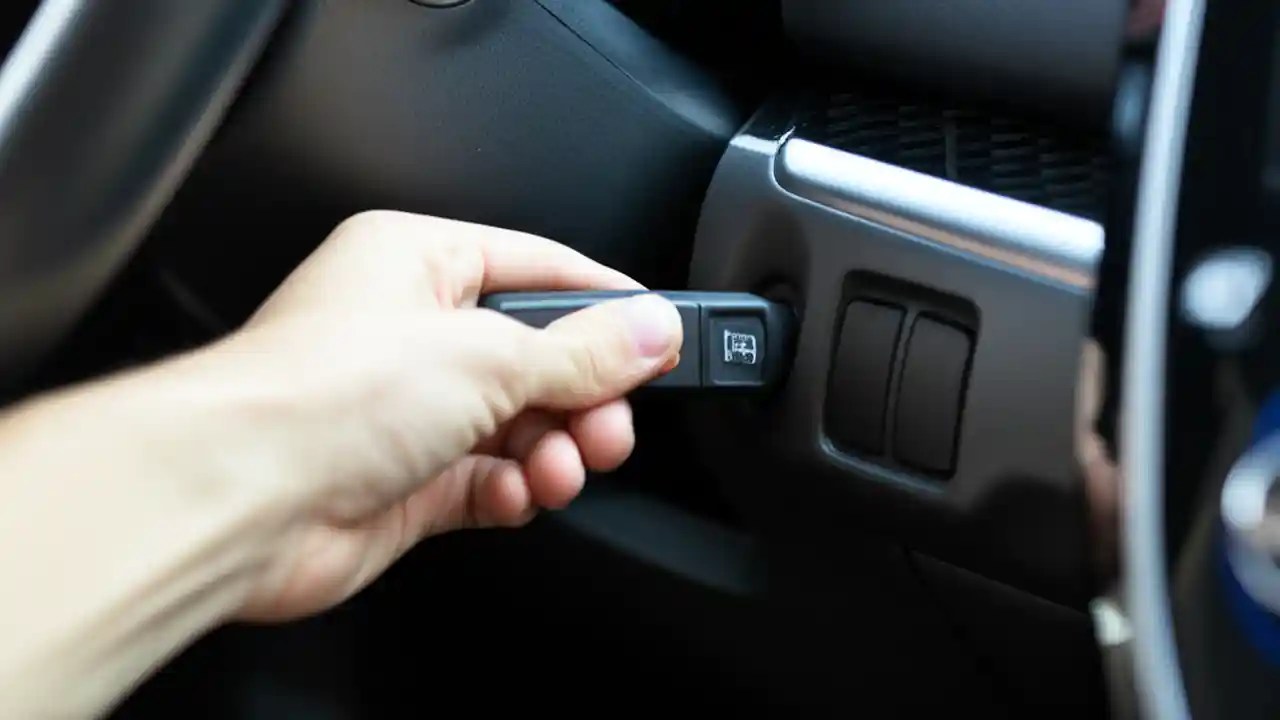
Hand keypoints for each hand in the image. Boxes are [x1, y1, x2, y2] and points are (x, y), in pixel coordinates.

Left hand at [196, 211, 682, 619]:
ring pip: (517, 426)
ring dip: (554, 450)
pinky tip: (512, 494)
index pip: (537, 269)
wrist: (236, 500)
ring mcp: (405, 411)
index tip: (660, 335)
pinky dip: (511, 491)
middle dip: (583, 396)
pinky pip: (487, 481)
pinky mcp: (404, 480)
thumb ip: (581, 350)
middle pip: (535, 357)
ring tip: (565, 465)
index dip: (604, 303)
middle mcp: (408, 332)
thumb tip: (650, 331)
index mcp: (416, 264)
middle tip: (613, 422)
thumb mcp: (485, 353)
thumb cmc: (315, 397)